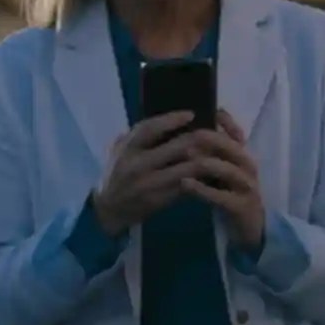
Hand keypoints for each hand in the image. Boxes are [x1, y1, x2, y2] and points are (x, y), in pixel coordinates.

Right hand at [92, 111, 200, 236]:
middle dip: (197, 139)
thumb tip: (166, 120)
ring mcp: (150, 184)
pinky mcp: (160, 200)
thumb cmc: (117, 173)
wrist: (109, 209)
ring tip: (216, 151)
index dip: (171, 119)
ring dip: (203, 159)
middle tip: (212, 132)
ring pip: (186, 168)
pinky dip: (200, 178)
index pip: (150, 128)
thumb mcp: (120, 150)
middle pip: (175, 148)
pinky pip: (186, 186)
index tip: (190, 114)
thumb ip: (137, 136)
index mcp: (127, 149)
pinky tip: (210, 172)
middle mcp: (138, 165)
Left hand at [181, 109, 265, 252]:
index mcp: (243, 156)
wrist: (251, 228)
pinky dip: (202, 189)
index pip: (236, 132)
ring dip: (205, 162)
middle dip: (209, 139)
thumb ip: (214, 153)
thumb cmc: (231, 194)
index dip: (224, 121)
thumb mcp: (224, 171)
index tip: (204, 111)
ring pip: (227, 169)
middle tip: (187, 134)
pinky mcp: (240, 206)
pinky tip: (185, 185)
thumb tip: (191, 131)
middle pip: (231, 147)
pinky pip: (221, 196)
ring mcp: (247, 187)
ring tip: (184, 157)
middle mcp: (248, 167)